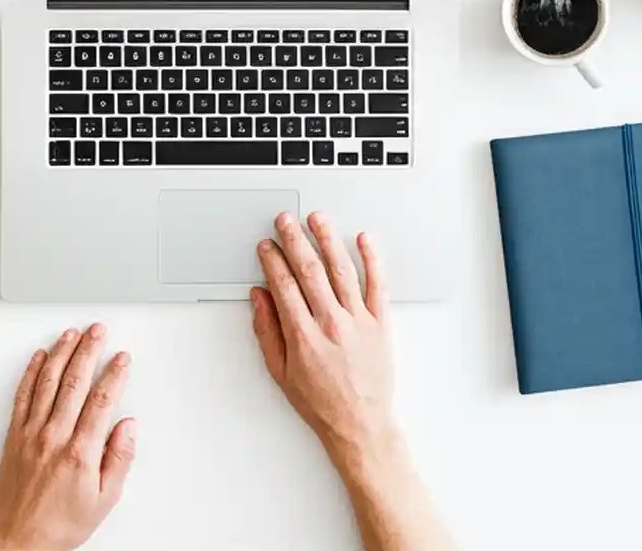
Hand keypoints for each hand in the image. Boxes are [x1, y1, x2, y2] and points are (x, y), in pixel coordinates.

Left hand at [0, 326, 134, 550]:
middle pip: (73, 384)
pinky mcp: (14, 438)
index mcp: (80, 452)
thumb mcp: (105, 497)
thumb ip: (119, 458)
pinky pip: (22, 398)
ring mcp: (31, 436)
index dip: (114, 374)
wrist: (20, 540)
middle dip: (88, 352)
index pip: (101, 401)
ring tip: (71, 335)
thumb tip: (127, 428)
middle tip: (98, 332)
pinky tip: (38, 359)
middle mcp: (53, 438)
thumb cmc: (62, 522)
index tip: (122, 358)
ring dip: (60, 355)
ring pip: (46, 384)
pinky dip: (30, 375)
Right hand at [251, 212, 393, 452]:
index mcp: (304, 336)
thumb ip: (268, 332)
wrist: (361, 423)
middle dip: (295, 240)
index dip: (273, 261)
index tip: (266, 245)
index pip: (284, 286)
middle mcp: (332, 323)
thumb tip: (259, 298)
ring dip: (328, 240)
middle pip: (310, 271)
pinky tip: (364, 240)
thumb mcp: (281, 372)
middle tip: (285, 220)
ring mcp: (360, 321)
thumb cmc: (322, 402)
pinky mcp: (381, 323)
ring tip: (318, 219)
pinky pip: (378, 284)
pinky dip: (372, 259)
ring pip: (342, 270)